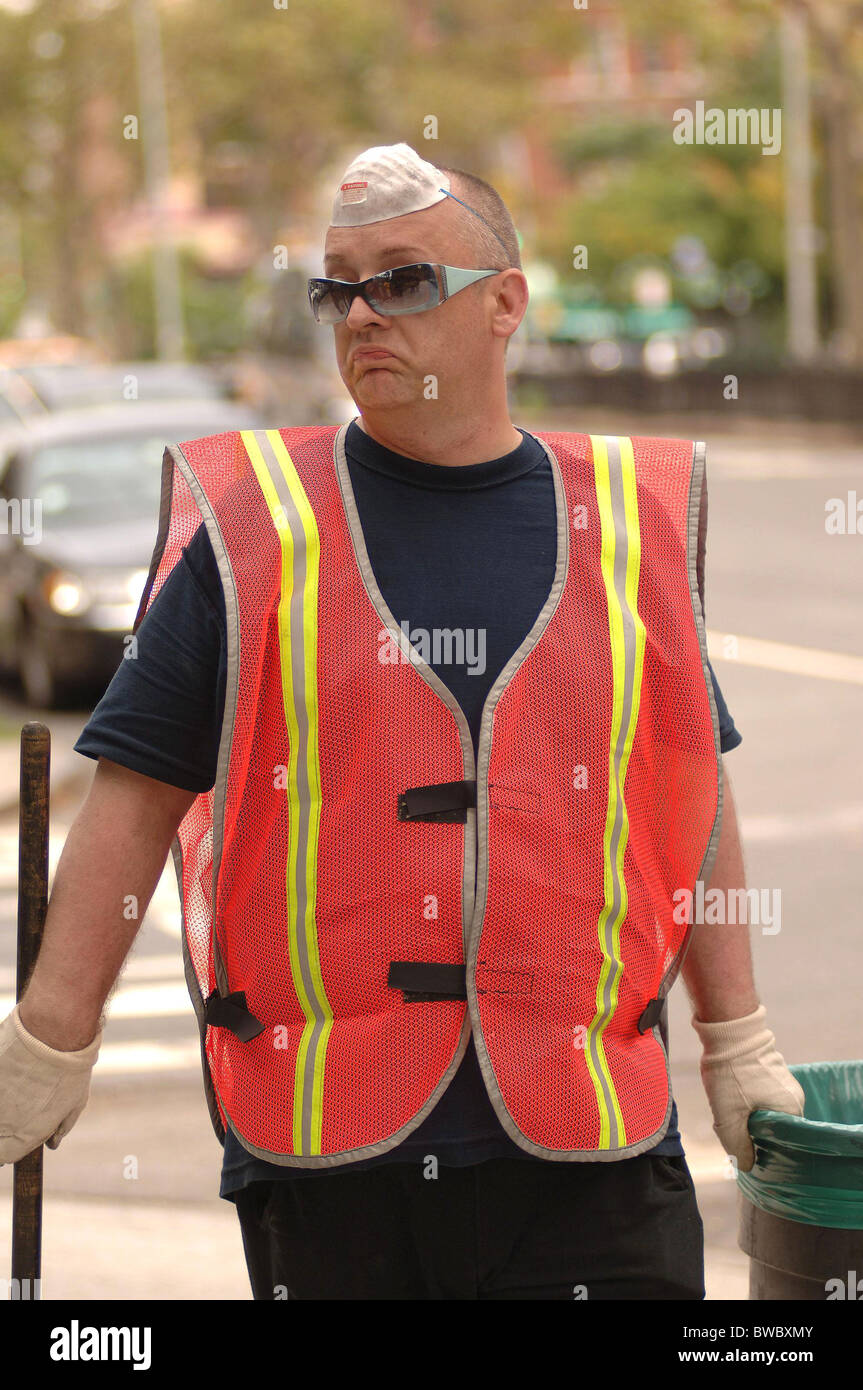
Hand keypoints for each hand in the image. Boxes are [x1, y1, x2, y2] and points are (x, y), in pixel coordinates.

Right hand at [0, 1005, 101, 1163]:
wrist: (52, 1032)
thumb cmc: (69, 1069)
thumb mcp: (75, 1102)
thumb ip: (61, 1126)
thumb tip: (53, 1143)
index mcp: (22, 1134)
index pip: (3, 1155)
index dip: (7, 1148)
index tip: (13, 1135)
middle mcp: (1, 1121)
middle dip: (3, 1126)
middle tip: (17, 1106)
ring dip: (3, 1104)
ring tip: (16, 1090)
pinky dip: (1, 1082)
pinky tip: (9, 1075)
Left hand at [692, 1003, 804, 1172]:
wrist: (727, 1030)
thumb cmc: (731, 1074)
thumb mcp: (729, 1116)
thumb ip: (738, 1145)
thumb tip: (747, 1166)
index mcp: (791, 1109)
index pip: (784, 1141)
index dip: (765, 1150)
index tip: (747, 1151)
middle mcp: (794, 1096)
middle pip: (774, 1126)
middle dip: (752, 1131)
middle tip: (733, 1129)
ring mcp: (783, 1081)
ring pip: (765, 1110)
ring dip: (747, 1114)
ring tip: (729, 1109)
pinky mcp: (770, 1070)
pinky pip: (761, 1095)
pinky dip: (747, 1099)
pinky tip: (731, 1095)